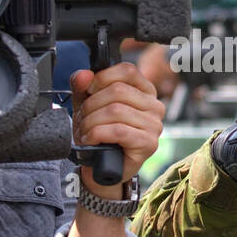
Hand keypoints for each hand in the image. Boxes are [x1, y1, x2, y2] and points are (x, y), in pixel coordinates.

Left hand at [70, 63, 164, 197]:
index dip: (103, 77)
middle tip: (81, 118)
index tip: (89, 90)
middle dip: (91, 104)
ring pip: (115, 111)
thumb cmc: (101, 133)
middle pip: (117, 91)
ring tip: (84, 131)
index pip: (127, 70)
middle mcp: (154, 106)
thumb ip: (83, 87)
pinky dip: (98, 134)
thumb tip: (83, 75)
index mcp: (144, 90)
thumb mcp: (88, 105)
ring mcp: (154, 125)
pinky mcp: (148, 143)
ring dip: (91, 121)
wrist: (102, 166)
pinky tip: (90, 139)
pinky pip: (118, 131)